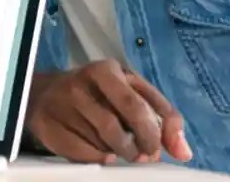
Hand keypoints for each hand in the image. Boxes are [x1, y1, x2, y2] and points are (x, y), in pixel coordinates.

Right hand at [25, 60, 192, 164]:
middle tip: (142, 155)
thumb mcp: (133, 93)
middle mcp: (81, 84)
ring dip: (117, 152)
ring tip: (118, 147)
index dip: (155, 133)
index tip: (159, 149)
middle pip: (117, 126)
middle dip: (136, 146)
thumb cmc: (100, 94)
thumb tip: (183, 152)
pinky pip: (82, 153)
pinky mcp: (47, 125)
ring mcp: (61, 104)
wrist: (46, 93)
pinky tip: (99, 150)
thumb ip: (163, 118)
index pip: (138, 105)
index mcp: (107, 70)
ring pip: (101, 143)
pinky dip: (98, 158)